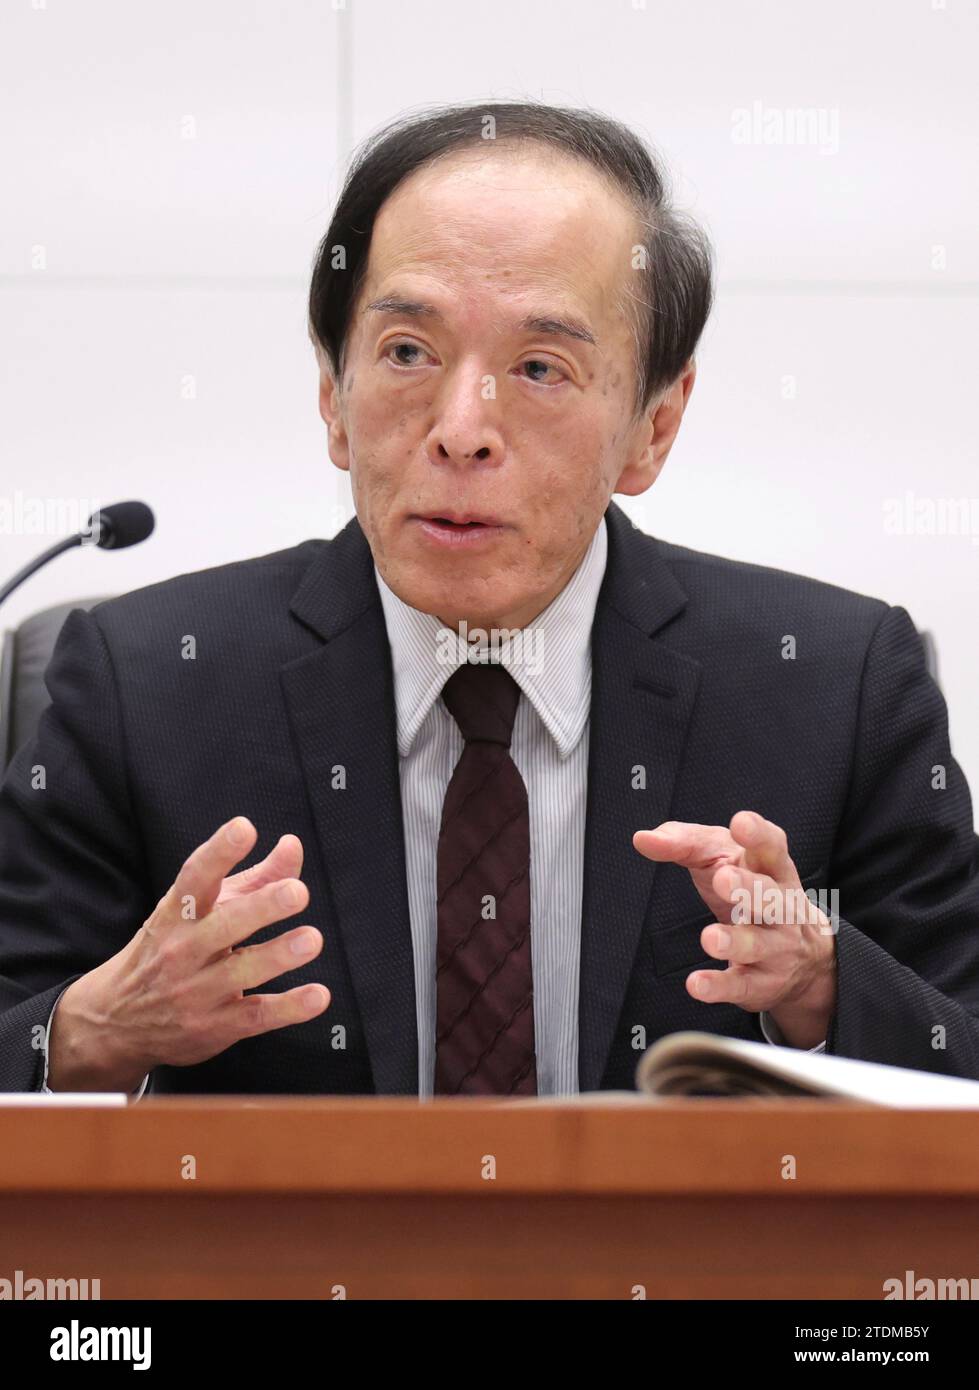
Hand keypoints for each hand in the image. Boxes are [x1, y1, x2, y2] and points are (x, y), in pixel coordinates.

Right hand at [47, 817, 329, 1090]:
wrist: (116, 1022)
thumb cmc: (172, 949)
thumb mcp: (203, 910)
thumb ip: (255, 877)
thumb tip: (293, 845)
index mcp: (177, 913)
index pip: (195, 877)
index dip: (219, 852)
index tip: (244, 828)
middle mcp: (182, 950)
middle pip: (224, 925)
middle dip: (262, 907)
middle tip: (297, 892)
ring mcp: (196, 992)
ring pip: (240, 971)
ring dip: (278, 955)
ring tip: (312, 939)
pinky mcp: (215, 1027)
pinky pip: (255, 1016)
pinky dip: (289, 1008)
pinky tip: (318, 996)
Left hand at [633, 810, 835, 1047]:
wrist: (804, 956)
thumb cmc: (750, 888)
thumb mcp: (723, 857)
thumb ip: (685, 842)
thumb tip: (644, 838)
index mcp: (771, 868)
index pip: (772, 846)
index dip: (758, 834)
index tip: (741, 823)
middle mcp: (781, 906)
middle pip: (769, 895)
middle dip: (748, 887)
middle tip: (723, 878)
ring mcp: (775, 946)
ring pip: (758, 944)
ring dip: (734, 941)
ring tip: (710, 938)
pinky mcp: (760, 982)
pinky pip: (740, 985)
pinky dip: (718, 986)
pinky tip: (697, 984)